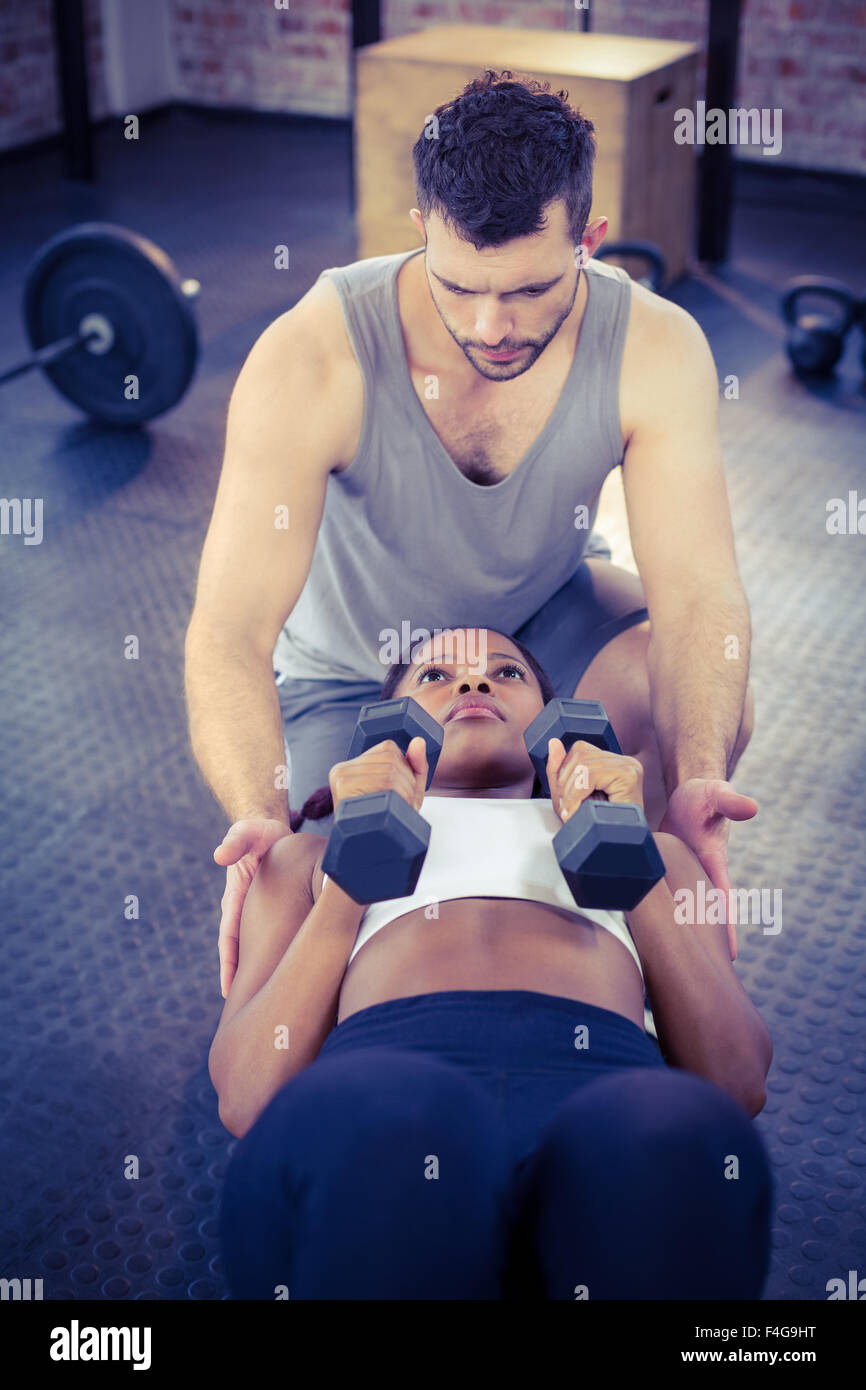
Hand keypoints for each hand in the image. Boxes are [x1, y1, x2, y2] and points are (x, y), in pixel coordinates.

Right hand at [213, 817, 292, 997]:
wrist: (274, 830)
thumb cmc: (260, 833)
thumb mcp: (247, 832)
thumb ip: (235, 840)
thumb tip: (220, 855)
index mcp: (235, 899)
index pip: (230, 938)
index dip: (230, 964)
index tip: (228, 990)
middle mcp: (247, 912)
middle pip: (245, 952)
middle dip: (245, 979)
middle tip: (248, 1011)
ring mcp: (264, 914)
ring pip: (264, 949)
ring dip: (266, 973)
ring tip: (273, 1003)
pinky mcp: (283, 912)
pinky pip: (283, 939)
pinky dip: (286, 957)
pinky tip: (300, 974)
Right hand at [328, 737, 428, 813]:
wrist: (366, 857)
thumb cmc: (386, 823)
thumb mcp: (405, 792)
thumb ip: (415, 766)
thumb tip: (419, 740)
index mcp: (351, 766)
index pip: (389, 748)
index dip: (406, 767)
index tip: (405, 790)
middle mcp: (341, 769)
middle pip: (391, 759)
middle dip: (408, 782)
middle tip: (406, 805)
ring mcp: (340, 780)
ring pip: (389, 772)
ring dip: (405, 793)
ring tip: (400, 811)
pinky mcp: (344, 792)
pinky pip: (382, 784)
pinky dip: (397, 798)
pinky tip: (393, 811)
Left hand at [546, 738, 645, 822]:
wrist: (620, 851)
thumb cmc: (598, 828)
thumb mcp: (571, 796)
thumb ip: (560, 770)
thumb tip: (553, 742)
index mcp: (614, 763)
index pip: (579, 750)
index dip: (563, 771)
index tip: (563, 799)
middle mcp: (625, 761)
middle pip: (579, 754)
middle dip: (563, 782)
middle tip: (565, 809)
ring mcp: (629, 766)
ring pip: (582, 764)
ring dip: (569, 792)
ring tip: (571, 812)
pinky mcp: (629, 775)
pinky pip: (590, 774)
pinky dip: (576, 795)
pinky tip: (577, 811)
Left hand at [658, 778, 757, 959]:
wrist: (688, 793)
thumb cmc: (704, 795)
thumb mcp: (716, 795)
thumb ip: (731, 801)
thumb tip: (752, 806)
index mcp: (714, 863)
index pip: (723, 900)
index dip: (727, 928)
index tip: (731, 956)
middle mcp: (699, 876)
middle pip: (701, 916)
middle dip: (704, 945)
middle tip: (701, 977)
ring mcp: (680, 877)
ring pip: (678, 912)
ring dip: (675, 935)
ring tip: (667, 969)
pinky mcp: (662, 873)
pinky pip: (658, 899)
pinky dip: (653, 915)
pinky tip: (638, 934)